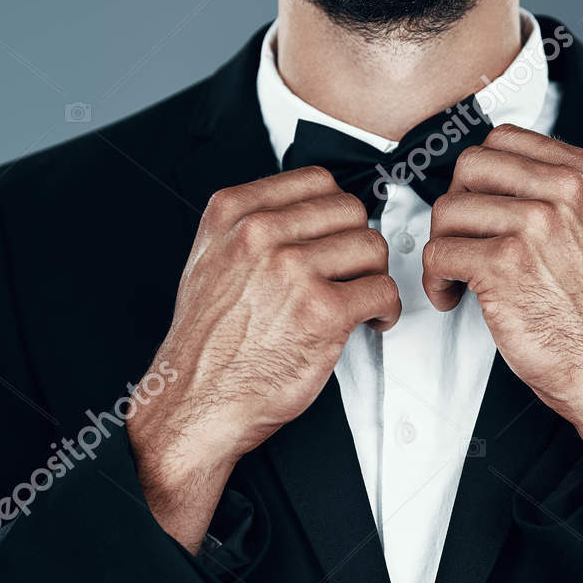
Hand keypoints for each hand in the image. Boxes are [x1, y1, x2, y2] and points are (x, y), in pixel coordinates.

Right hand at [127, 165, 399, 549]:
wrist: (195, 402)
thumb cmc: (205, 343)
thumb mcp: (209, 260)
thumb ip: (250, 227)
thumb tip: (304, 214)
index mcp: (233, 213)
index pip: (315, 180)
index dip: (335, 211)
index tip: (339, 232)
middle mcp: (261, 233)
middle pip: (349, 210)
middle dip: (357, 242)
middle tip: (353, 270)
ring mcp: (292, 270)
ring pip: (371, 246)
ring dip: (374, 275)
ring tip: (361, 297)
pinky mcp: (322, 311)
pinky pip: (382, 290)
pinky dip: (386, 308)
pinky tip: (371, 319)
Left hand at [422, 124, 582, 482]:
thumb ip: (566, 192)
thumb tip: (514, 176)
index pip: (505, 139)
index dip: (480, 176)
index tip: (477, 203)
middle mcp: (564, 191)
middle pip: (470, 166)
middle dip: (456, 204)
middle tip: (463, 237)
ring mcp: (535, 224)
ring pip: (448, 209)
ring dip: (443, 246)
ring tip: (459, 274)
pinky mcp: (505, 264)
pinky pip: (439, 253)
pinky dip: (436, 280)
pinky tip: (455, 295)